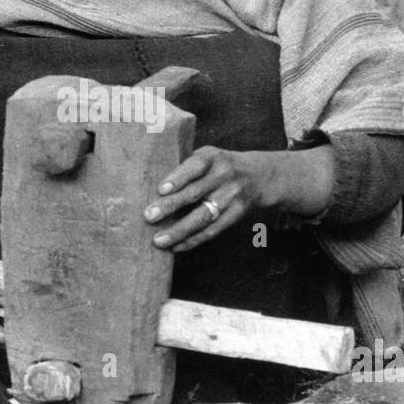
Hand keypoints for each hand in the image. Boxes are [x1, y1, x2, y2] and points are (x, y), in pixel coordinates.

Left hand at [143, 143, 335, 252]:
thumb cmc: (217, 166)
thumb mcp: (207, 156)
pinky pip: (213, 231)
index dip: (178, 177)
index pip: (194, 166)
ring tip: (159, 240)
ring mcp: (232, 196)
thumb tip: (145, 183)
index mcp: (213, 157)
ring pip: (203, 216)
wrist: (259, 175)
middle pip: (195, 193)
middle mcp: (224, 175)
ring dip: (180, 230)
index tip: (161, 189)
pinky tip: (175, 247)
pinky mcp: (236, 214)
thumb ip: (184, 166)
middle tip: (148, 216)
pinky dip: (193, 240)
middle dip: (171, 206)